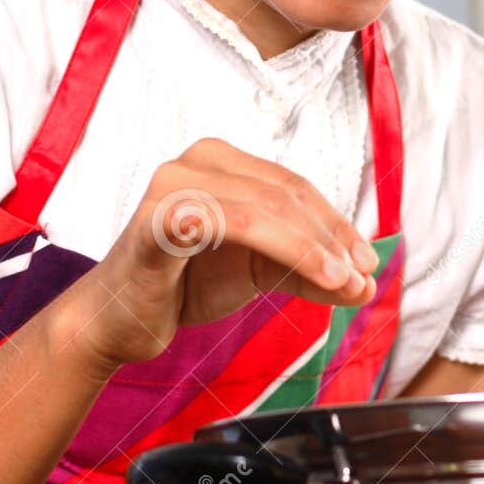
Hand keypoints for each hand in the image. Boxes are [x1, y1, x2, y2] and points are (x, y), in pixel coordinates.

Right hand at [65, 138, 378, 373]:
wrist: (116, 322)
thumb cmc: (182, 285)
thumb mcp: (258, 273)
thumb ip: (308, 272)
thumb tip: (365, 283)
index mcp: (221, 162)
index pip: (294, 186)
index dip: (337, 223)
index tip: (368, 263)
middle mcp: (197, 161)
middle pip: (285, 193)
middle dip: (331, 237)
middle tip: (363, 277)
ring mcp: (173, 185)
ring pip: (264, 208)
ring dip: (312, 247)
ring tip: (343, 282)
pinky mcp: (157, 219)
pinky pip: (226, 224)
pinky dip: (279, 248)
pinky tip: (311, 273)